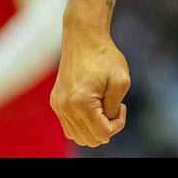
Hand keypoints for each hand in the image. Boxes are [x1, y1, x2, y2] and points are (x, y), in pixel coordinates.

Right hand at [50, 23, 129, 146]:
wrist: (83, 38)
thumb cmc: (105, 57)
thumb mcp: (120, 81)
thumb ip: (114, 109)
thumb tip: (106, 131)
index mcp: (81, 103)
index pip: (102, 133)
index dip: (117, 125)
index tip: (122, 106)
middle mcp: (65, 108)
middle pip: (89, 140)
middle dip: (106, 128)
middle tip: (114, 107)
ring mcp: (58, 106)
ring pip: (77, 136)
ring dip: (94, 128)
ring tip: (104, 106)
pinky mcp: (56, 102)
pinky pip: (69, 126)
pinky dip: (84, 124)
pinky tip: (94, 106)